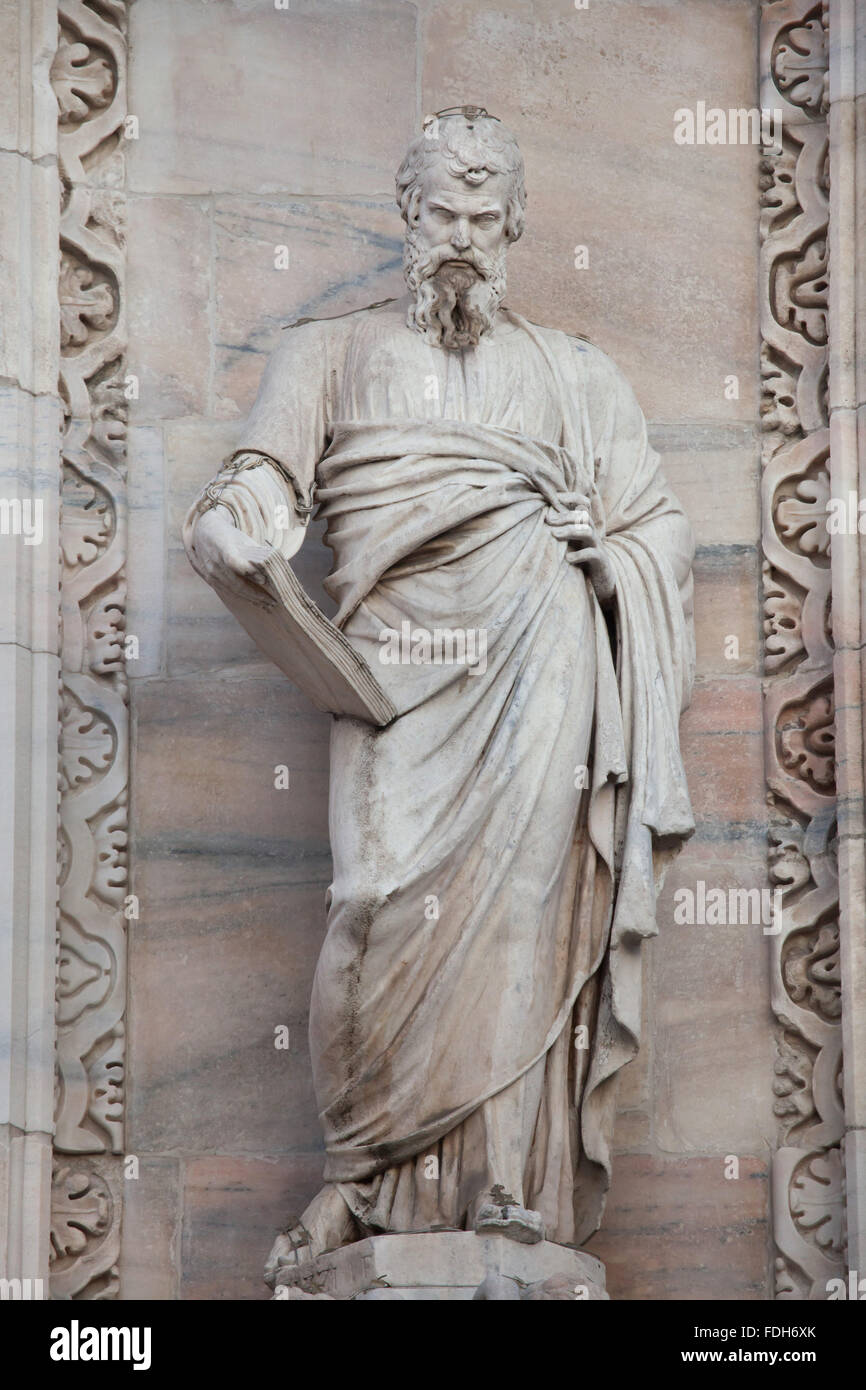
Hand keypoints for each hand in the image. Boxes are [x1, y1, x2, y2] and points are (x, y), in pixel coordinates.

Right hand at [188, 505, 274, 602]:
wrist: (204, 532)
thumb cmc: (229, 535)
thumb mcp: (242, 538)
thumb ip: (255, 553)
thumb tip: (274, 569)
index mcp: (223, 546)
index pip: (234, 561)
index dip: (248, 571)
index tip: (263, 579)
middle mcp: (214, 562)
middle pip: (236, 582)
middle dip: (256, 594)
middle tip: (273, 601)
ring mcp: (210, 573)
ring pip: (233, 591)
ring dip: (252, 599)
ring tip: (268, 604)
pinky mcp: (210, 580)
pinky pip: (228, 592)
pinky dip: (244, 598)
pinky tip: (256, 601)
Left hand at [545, 490, 615, 604]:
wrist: (603, 580)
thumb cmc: (583, 560)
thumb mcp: (573, 543)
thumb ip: (563, 531)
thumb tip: (542, 519)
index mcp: (585, 526)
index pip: (582, 505)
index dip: (571, 498)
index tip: (554, 498)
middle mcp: (592, 533)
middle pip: (583, 516)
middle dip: (565, 516)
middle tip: (548, 520)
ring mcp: (597, 546)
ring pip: (587, 531)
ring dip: (570, 531)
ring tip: (554, 535)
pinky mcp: (600, 560)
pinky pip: (591, 554)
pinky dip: (579, 555)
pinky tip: (567, 558)